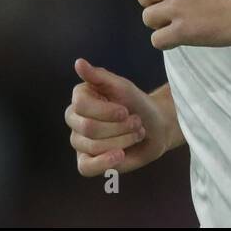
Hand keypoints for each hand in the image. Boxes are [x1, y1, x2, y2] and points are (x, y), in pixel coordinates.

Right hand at [65, 58, 170, 175]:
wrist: (155, 127)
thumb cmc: (138, 104)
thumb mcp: (122, 87)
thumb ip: (99, 76)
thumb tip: (78, 62)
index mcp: (79, 98)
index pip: (81, 105)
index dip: (107, 111)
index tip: (126, 110)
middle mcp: (75, 119)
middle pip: (88, 128)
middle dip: (119, 127)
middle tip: (136, 122)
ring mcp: (79, 142)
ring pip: (93, 147)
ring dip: (122, 140)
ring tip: (136, 134)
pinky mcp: (87, 162)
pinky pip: (86, 167)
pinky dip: (104, 162)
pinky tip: (120, 155)